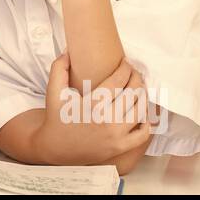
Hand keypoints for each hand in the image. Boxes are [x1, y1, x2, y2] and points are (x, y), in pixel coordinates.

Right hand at [36, 53, 150, 164]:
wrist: (55, 148)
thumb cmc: (56, 117)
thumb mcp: (53, 91)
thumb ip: (59, 68)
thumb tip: (69, 51)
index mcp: (93, 104)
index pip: (119, 80)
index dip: (126, 68)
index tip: (126, 62)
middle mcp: (107, 120)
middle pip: (133, 92)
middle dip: (137, 78)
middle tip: (134, 72)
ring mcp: (115, 136)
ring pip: (141, 110)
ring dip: (143, 96)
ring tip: (138, 88)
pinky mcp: (119, 147)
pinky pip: (142, 135)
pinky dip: (146, 123)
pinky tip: (140, 113)